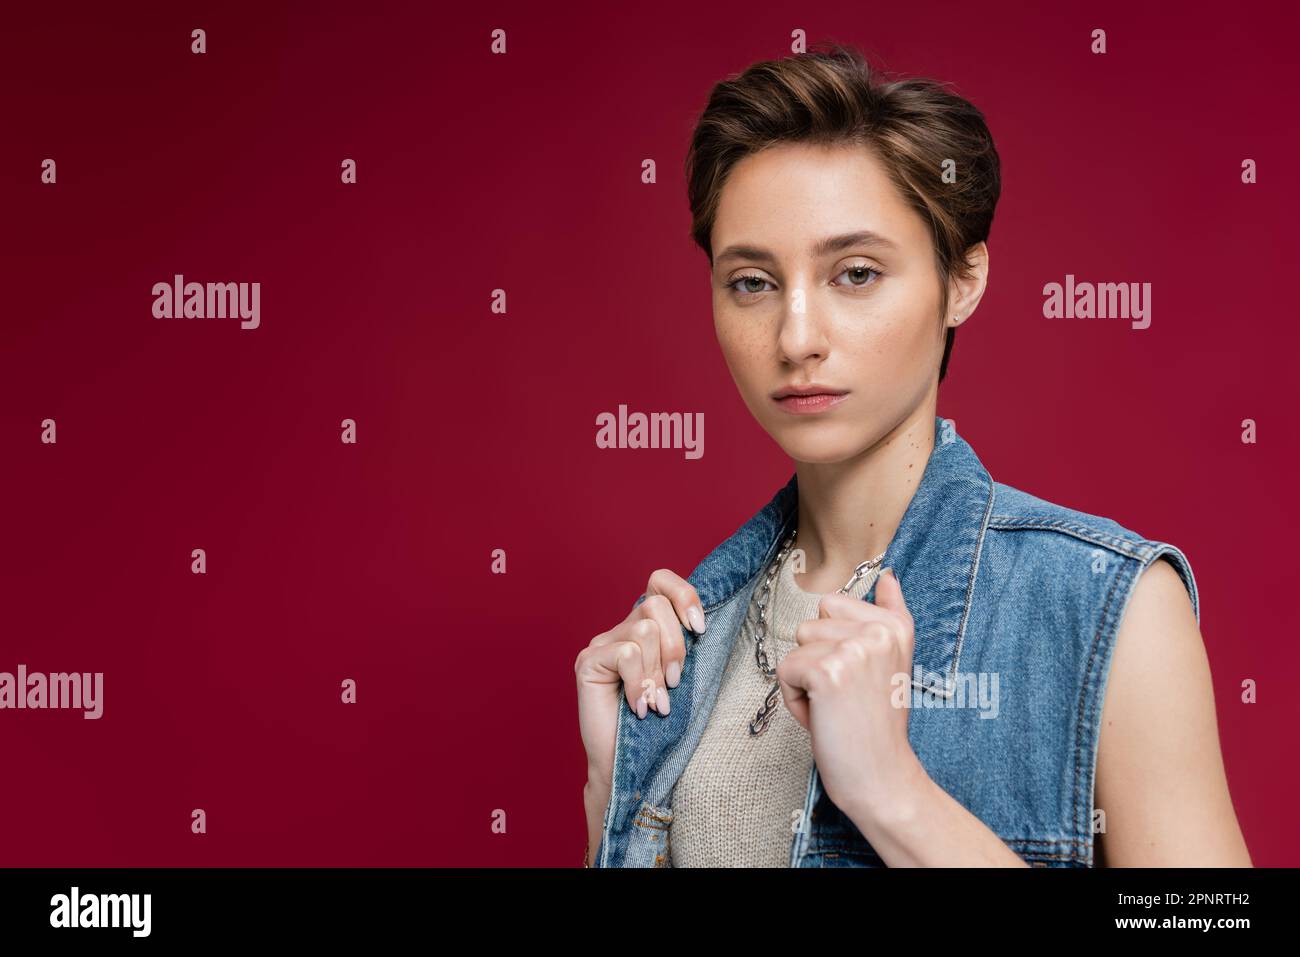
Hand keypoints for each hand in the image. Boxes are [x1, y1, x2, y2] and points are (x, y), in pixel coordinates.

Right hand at [574, 569, 703, 793]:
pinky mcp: (587, 662)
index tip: (700, 630)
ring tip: (657, 700)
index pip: (660, 580)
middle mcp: (620, 629)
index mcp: (644, 627)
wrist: (627, 765)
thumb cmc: (658, 725)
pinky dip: (640, 683)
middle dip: (676, 646)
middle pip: (656, 605)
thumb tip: (702, 622)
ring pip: (644, 629)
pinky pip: (627, 654)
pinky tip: (639, 707)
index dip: (684, 596)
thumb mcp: (680, 676)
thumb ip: (684, 645)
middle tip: (674, 682)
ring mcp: (600, 644)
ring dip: (658, 670)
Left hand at [775, 568, 926, 824]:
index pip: (833, 604)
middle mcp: (879, 630)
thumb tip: (888, 575)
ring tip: (834, 705)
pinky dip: (795, 698)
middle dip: (816, 659)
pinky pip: (786, 670)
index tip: (860, 676)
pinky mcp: (828, 671)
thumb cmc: (877, 722)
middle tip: (845, 695)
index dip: (834, 642)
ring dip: (804, 678)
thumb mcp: (894, 660)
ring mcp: (854, 648)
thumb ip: (890, 614)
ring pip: (796, 645)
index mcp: (896, 624)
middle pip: (810, 622)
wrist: (881, 776)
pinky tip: (823, 716)